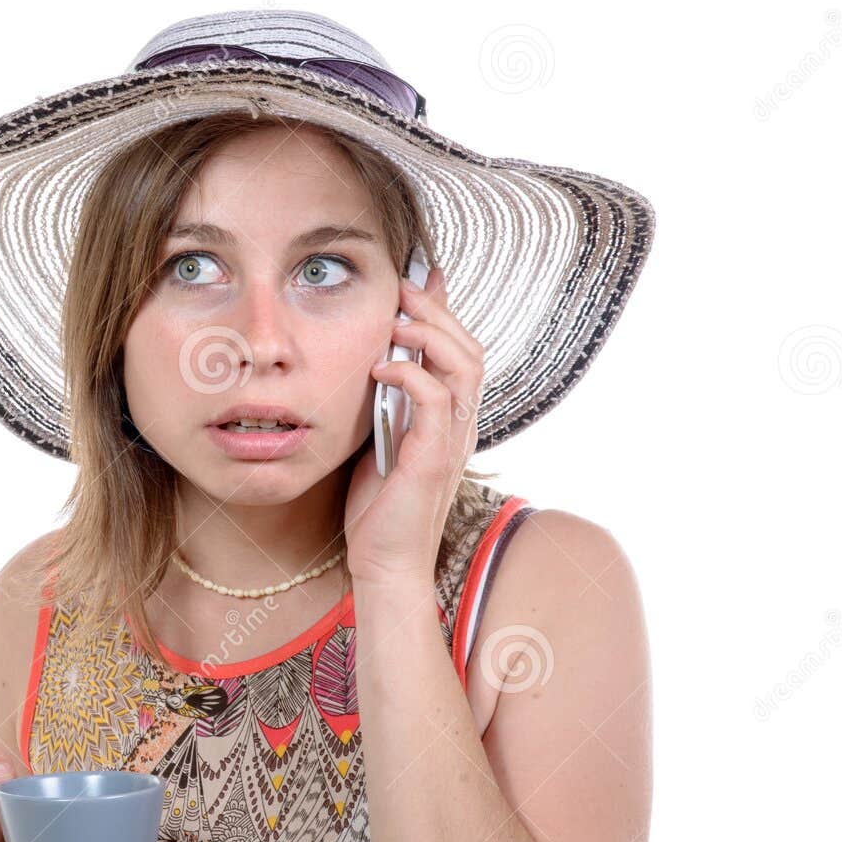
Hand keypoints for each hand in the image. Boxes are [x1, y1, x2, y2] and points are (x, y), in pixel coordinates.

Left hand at [344, 265, 484, 586]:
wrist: (384, 565)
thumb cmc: (378, 509)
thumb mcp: (379, 441)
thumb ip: (384, 403)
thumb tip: (371, 364)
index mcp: (451, 419)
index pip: (461, 350)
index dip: (444, 310)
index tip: (418, 276)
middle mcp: (461, 425)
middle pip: (470, 347)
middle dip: (437, 310)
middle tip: (403, 285)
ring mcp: (453, 441)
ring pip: (464, 365)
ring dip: (430, 333)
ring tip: (395, 319)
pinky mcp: (434, 458)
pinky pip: (435, 400)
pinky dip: (410, 375)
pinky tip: (380, 370)